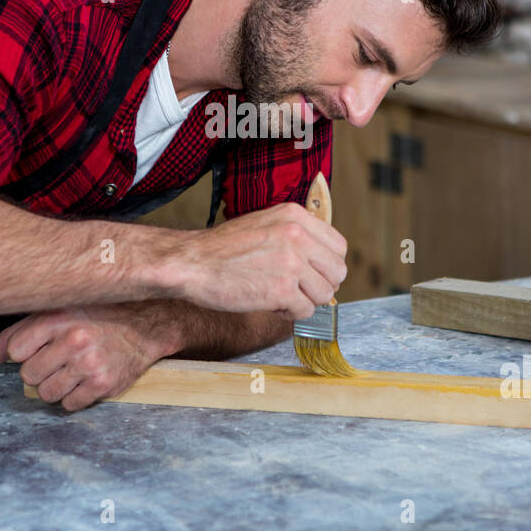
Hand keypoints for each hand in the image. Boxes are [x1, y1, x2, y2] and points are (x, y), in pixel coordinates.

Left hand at [0, 304, 178, 410]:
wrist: (145, 324)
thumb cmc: (94, 316)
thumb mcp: (54, 313)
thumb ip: (14, 335)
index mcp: (58, 318)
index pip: (15, 350)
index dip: (24, 352)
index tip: (40, 346)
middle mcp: (74, 340)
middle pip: (29, 375)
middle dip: (39, 371)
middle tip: (58, 359)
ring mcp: (89, 364)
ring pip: (46, 394)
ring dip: (54, 386)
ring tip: (70, 370)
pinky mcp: (103, 384)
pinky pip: (70, 405)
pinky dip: (74, 397)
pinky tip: (84, 379)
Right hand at [172, 202, 346, 320]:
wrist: (191, 262)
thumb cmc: (222, 248)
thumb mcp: (264, 223)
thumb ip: (295, 234)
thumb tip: (322, 259)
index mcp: (295, 216)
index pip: (338, 246)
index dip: (327, 265)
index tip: (312, 273)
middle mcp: (297, 236)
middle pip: (338, 271)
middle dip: (321, 285)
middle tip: (299, 289)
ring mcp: (291, 263)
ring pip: (325, 294)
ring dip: (305, 301)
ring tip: (281, 296)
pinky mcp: (281, 290)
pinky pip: (306, 311)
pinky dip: (291, 314)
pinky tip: (271, 304)